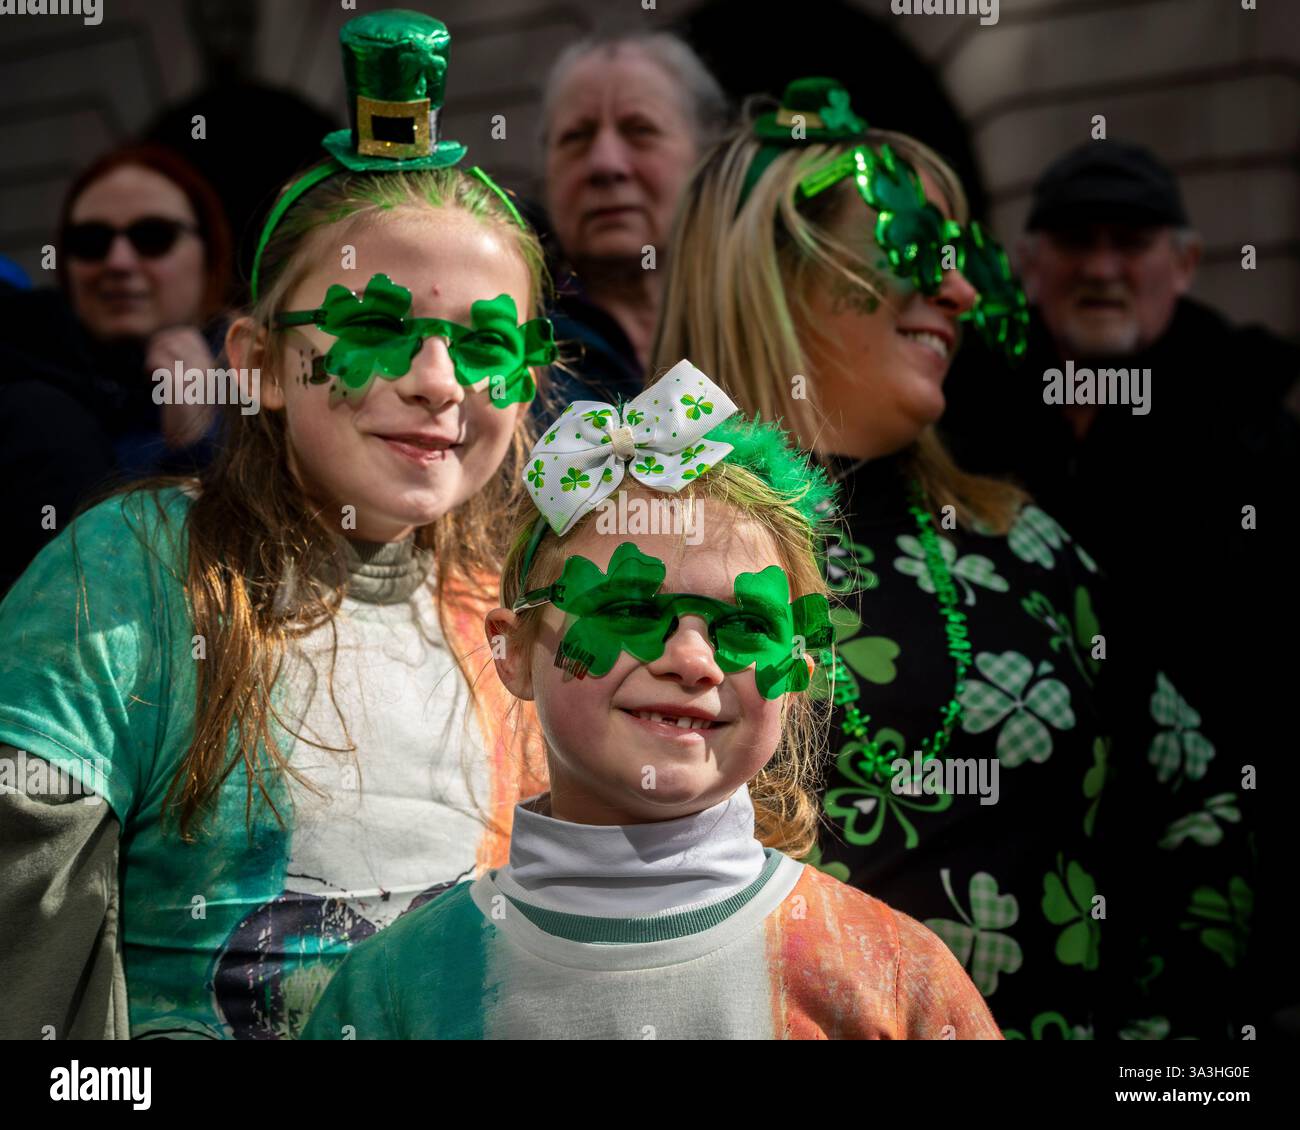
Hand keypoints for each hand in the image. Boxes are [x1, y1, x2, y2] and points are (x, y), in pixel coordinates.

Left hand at [147, 326, 217, 449]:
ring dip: (152, 356)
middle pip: (174, 336)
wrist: (193, 442)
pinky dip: (151, 368)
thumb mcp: (195, 382)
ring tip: (151, 372)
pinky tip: (151, 380)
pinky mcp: (181, 387)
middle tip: (153, 364)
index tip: (163, 356)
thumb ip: (187, 362)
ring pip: (166, 346)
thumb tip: (164, 340)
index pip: (188, 334)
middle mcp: (207, 369)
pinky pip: (160, 364)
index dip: (170, 339)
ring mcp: (196, 378)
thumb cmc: (190, 412)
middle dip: (157, 345)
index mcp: (212, 365)